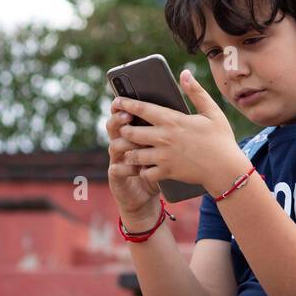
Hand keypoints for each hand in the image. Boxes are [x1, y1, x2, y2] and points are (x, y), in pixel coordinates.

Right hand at [105, 101, 159, 222]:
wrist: (149, 196)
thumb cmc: (159, 168)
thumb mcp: (167, 148)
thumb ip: (170, 129)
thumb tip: (182, 109)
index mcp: (133, 133)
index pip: (124, 115)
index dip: (122, 106)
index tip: (127, 100)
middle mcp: (122, 144)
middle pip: (114, 127)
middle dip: (120, 121)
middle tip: (128, 116)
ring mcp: (117, 160)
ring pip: (114, 146)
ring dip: (123, 143)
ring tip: (134, 142)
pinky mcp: (117, 176)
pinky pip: (116, 169)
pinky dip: (125, 167)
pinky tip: (135, 167)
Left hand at [112, 69, 247, 196]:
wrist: (226, 169)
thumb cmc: (221, 140)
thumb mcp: (212, 112)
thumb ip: (196, 92)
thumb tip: (185, 73)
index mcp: (172, 120)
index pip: (141, 108)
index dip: (126, 103)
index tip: (117, 101)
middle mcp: (164, 138)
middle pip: (130, 132)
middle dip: (124, 130)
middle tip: (124, 128)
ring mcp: (163, 157)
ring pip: (133, 154)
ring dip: (130, 152)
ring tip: (130, 149)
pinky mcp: (167, 172)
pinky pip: (145, 173)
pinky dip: (142, 171)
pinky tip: (145, 167)